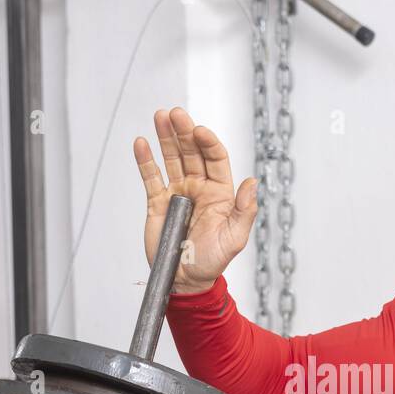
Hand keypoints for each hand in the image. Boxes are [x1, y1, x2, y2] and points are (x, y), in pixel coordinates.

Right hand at [133, 107, 256, 294]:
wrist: (186, 280)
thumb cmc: (213, 260)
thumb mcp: (235, 238)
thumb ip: (244, 210)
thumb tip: (252, 181)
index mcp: (220, 192)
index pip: (216, 159)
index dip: (208, 142)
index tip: (199, 131)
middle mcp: (199, 187)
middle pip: (191, 152)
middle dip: (184, 131)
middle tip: (175, 113)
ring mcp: (177, 192)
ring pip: (171, 158)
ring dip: (165, 137)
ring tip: (159, 116)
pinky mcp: (158, 202)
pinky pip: (151, 177)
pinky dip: (145, 160)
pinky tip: (142, 143)